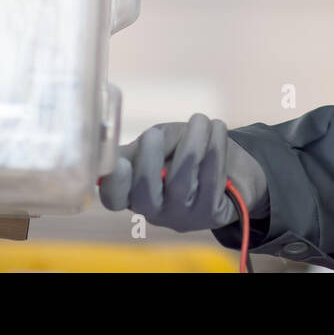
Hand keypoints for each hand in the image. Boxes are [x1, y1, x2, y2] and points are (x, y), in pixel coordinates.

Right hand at [98, 113, 269, 231]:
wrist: (224, 167)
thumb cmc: (177, 152)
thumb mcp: (153, 147)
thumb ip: (135, 148)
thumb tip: (109, 139)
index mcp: (132, 193)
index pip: (114, 198)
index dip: (114, 184)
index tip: (119, 162)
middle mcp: (154, 211)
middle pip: (145, 194)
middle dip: (148, 161)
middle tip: (152, 134)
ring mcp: (183, 216)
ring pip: (182, 183)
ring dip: (191, 144)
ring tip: (198, 119)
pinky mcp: (211, 213)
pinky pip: (211, 180)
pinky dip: (214, 149)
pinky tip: (217, 128)